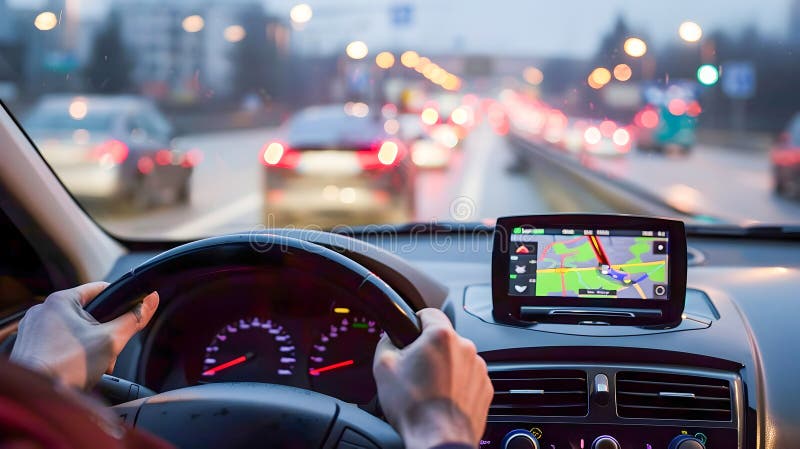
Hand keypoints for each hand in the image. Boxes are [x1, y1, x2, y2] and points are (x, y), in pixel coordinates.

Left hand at [10, 282, 158, 389]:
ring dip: (90, 347)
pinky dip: (73, 355)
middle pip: (89, 314)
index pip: (101, 288)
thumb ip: (134, 319)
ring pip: (75, 331)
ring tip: (93, 365)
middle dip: (104, 334)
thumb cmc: (66, 367)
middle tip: (109, 351)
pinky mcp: (31, 349)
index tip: (130, 314)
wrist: (39, 399)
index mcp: (60, 301)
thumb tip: (151, 300)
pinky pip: (61, 345)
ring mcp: (34, 331)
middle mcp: (43, 311)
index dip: (120, 301)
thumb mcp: (111, 340)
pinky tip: (78, 371)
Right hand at [373, 308, 492, 448]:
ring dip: (444, 367)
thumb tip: (391, 338)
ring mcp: (479, 369)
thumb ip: (386, 341)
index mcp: (441, 336)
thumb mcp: (383, 366)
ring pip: (457, 358)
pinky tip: (442, 398)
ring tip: (428, 388)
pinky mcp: (485, 388)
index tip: (411, 331)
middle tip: (414, 369)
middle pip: (443, 338)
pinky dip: (456, 384)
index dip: (416, 321)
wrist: (438, 439)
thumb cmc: (414, 408)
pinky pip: (468, 377)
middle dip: (429, 350)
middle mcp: (465, 348)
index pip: (429, 312)